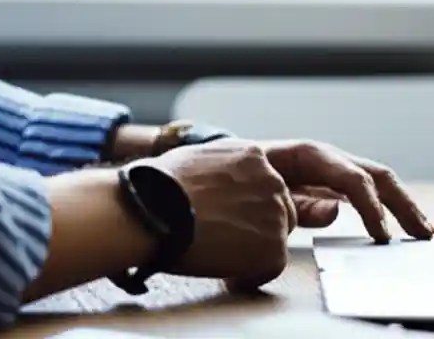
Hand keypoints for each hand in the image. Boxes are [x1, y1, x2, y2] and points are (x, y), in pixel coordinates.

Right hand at [142, 140, 296, 287]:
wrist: (154, 210)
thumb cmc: (157, 187)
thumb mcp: (192, 158)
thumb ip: (214, 169)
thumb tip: (204, 185)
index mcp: (251, 155)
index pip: (264, 183)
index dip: (248, 203)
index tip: (233, 215)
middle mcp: (271, 179)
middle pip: (280, 208)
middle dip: (258, 225)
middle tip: (231, 239)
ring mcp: (274, 213)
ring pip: (277, 237)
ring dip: (254, 249)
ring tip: (225, 259)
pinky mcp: (272, 246)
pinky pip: (273, 267)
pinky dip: (253, 275)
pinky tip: (231, 278)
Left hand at [260, 140, 433, 241]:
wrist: (226, 171)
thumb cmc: (243, 179)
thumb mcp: (264, 188)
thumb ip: (296, 203)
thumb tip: (336, 211)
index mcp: (311, 155)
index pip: (352, 177)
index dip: (370, 205)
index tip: (382, 235)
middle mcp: (329, 160)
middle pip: (376, 176)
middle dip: (402, 204)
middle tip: (422, 233)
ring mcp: (333, 172)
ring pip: (379, 185)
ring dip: (403, 207)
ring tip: (425, 231)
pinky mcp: (333, 186)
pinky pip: (367, 196)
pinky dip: (388, 211)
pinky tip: (403, 230)